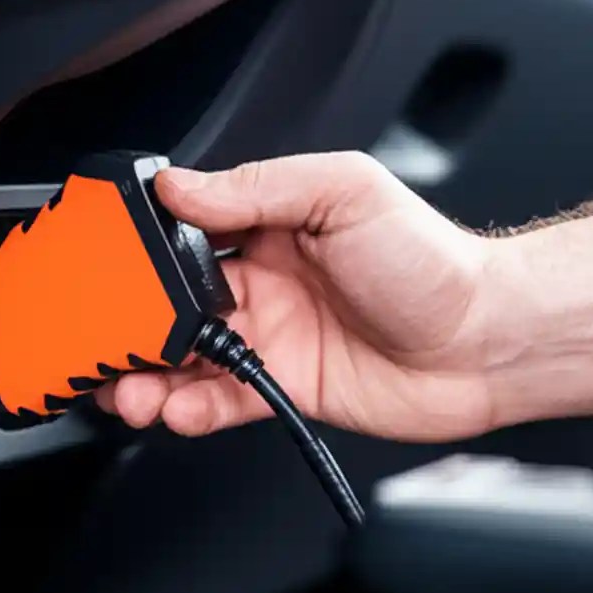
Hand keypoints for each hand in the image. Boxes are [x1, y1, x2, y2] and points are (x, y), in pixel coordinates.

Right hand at [94, 151, 504, 442]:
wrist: (487, 341)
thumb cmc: (432, 260)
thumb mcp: (345, 192)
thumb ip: (258, 187)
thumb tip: (182, 185)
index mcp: (274, 222)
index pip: (187, 230)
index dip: (143, 248)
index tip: (108, 263)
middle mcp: (266, 278)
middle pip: (174, 299)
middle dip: (132, 319)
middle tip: (105, 336)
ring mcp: (273, 335)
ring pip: (188, 356)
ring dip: (149, 371)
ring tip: (126, 386)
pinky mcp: (285, 386)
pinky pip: (223, 400)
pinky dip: (191, 408)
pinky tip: (176, 408)